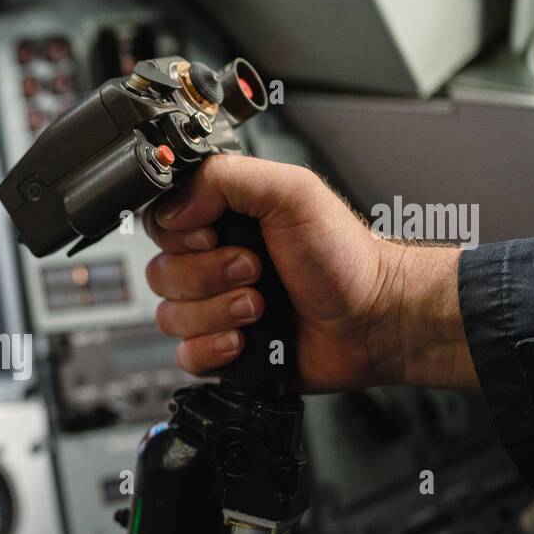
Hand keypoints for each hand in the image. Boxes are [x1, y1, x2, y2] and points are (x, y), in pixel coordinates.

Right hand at [142, 154, 477, 391]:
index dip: (182, 235)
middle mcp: (213, 262)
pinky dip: (214, 349)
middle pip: (160, 273)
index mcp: (222, 218)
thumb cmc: (344, 256)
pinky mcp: (220, 349)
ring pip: (170, 316)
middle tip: (255, 270)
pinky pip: (184, 355)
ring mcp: (215, 307)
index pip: (161, 223)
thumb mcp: (290, 190)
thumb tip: (173, 206)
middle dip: (209, 275)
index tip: (216, 235)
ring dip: (218, 312)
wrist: (373, 318)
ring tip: (261, 307)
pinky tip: (246, 340)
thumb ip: (223, 178)